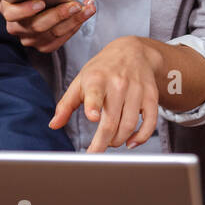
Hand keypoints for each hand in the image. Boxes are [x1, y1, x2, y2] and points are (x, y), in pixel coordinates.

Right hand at [0, 0, 94, 53]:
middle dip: (58, 15)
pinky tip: (85, 13)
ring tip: (87, 7)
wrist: (42, 0)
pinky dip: (75, 25)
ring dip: (73, 20)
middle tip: (74, 5)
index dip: (25, 10)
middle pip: (37, 26)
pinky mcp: (45, 45)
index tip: (41, 2)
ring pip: (53, 33)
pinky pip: (62, 39)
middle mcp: (16, 28)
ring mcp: (30, 39)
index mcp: (8, 9)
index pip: (12, 13)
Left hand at [50, 35, 162, 150]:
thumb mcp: (80, 81)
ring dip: (118, 140)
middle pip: (111, 121)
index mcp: (97, 79)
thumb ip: (66, 104)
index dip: (94, 106)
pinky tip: (131, 142)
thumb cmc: (102, 69)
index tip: (92, 117)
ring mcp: (136, 90)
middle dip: (102, 143)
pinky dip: (141, 137)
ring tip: (110, 142)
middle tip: (94, 153)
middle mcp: (118, 84)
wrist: (132, 51)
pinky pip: (150, 122)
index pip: (95, 94)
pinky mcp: (151, 96)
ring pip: (129, 125)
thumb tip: (54, 125)